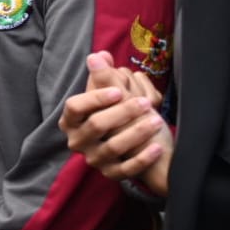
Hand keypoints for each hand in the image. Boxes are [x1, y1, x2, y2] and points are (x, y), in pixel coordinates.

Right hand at [60, 51, 173, 195]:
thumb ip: (105, 76)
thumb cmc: (122, 117)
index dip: (95, 98)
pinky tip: (157, 146)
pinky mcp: (111, 174)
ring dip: (136, 132)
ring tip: (157, 120)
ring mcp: (94, 159)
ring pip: (112, 147)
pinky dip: (142, 158)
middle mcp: (78, 141)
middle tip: (145, 103)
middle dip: (123, 112)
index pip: (74, 107)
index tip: (118, 91)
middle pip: (96, 125)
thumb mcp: (114, 95)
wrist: (138, 147)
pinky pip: (125, 169)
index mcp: (72, 120)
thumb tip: (98, 55)